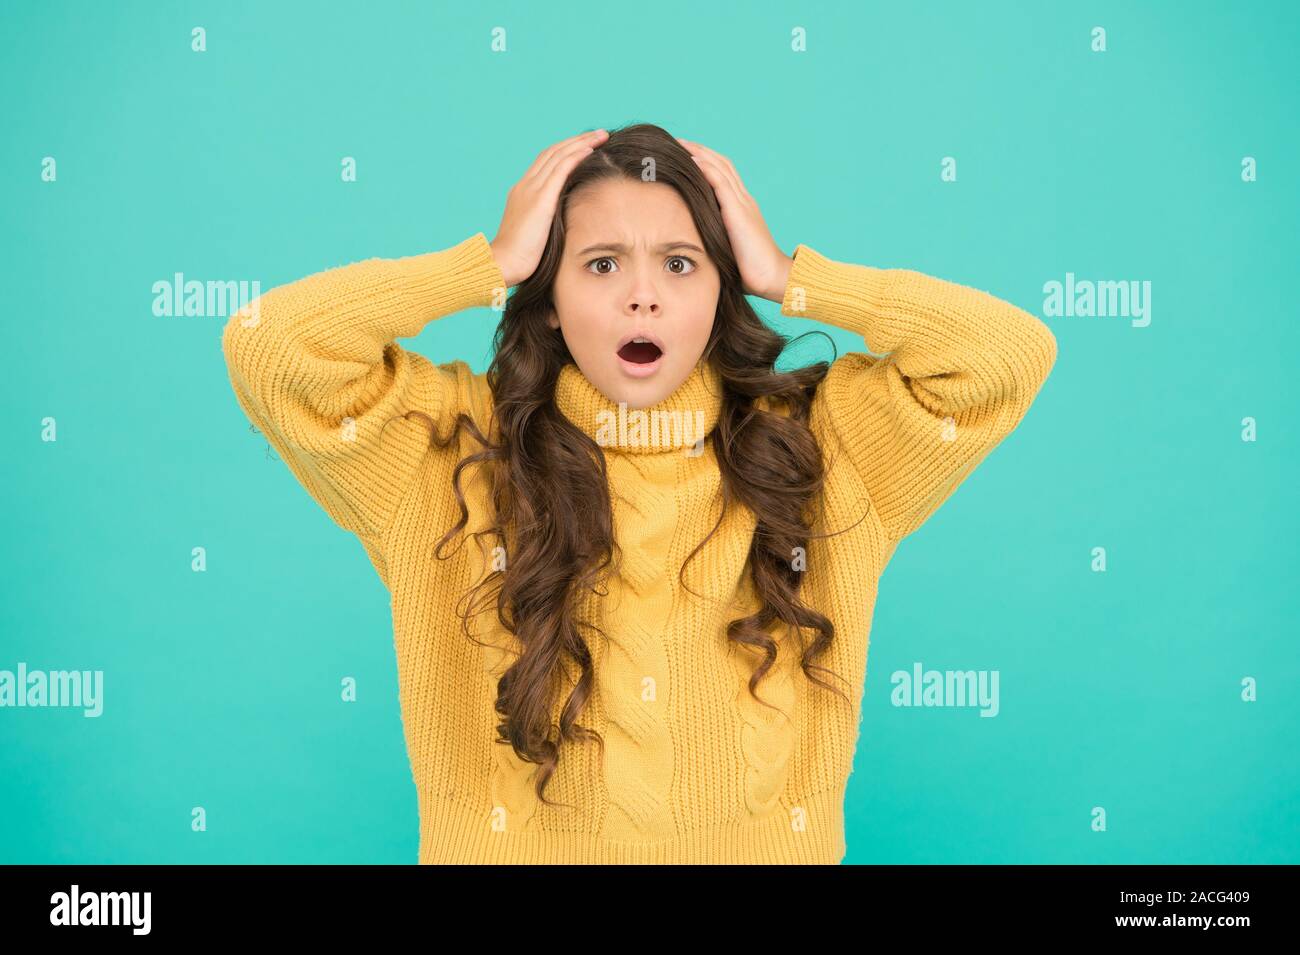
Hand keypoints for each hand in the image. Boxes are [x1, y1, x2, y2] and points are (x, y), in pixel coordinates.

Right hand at [490, 128, 609, 286]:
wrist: (503, 263)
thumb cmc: (518, 257)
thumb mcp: (534, 232)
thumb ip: (546, 220)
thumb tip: (563, 222)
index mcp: (523, 191)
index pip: (546, 161)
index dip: (566, 149)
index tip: (585, 145)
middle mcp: (526, 185)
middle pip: (553, 152)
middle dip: (577, 140)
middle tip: (598, 133)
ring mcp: (531, 190)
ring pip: (558, 155)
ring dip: (581, 143)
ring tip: (600, 136)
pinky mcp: (540, 199)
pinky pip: (560, 170)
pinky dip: (575, 157)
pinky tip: (589, 150)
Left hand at [677, 137, 792, 302]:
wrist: (772, 278)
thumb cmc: (751, 271)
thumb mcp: (729, 249)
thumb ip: (717, 238)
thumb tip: (695, 244)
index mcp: (742, 208)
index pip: (723, 175)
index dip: (706, 161)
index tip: (685, 154)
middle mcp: (743, 200)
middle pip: (722, 165)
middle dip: (700, 151)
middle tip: (679, 141)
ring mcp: (742, 204)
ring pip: (720, 168)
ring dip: (700, 154)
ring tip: (680, 144)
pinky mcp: (738, 213)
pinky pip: (721, 184)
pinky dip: (706, 169)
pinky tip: (692, 161)